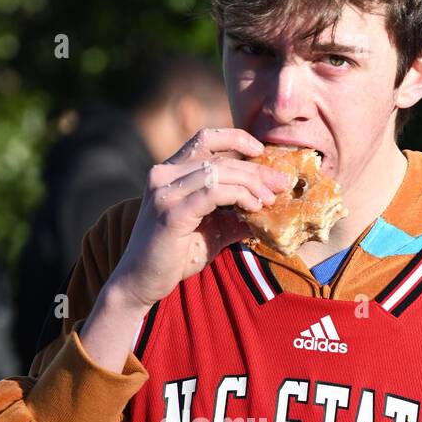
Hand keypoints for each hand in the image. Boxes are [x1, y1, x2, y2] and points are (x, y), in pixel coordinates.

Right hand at [111, 126, 291, 310]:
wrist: (140, 283)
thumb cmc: (173, 258)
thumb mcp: (210, 231)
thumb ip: (233, 216)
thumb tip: (266, 208)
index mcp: (168, 173)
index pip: (204, 139)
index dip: (236, 139)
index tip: (260, 152)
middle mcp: (163, 175)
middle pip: (219, 158)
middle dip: (256, 170)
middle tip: (281, 184)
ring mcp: (164, 192)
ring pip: (218, 172)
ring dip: (251, 183)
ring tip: (269, 200)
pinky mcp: (171, 212)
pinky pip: (214, 192)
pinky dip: (239, 196)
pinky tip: (253, 208)